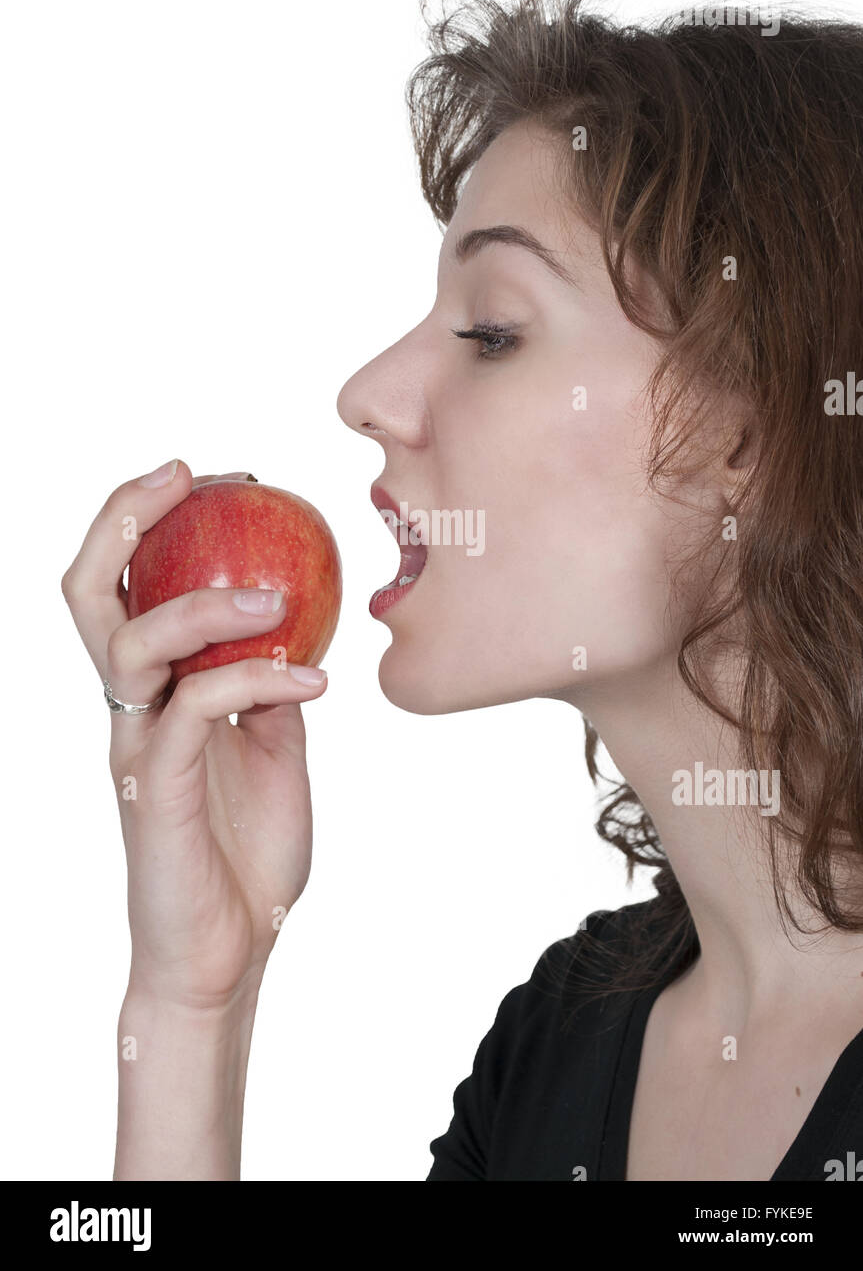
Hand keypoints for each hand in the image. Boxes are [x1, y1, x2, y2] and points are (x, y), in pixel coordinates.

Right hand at [61, 460, 327, 1008]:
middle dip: (124, 520)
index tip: (197, 474)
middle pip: (89, 592)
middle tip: (180, 474)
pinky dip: (257, 677)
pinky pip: (197, 707)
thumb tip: (294, 638)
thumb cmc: (243, 855)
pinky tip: (311, 679)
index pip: (123, 587)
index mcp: (152, 693)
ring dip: (204, 602)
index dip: (141, 520)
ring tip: (275, 597)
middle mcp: (130, 708)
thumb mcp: (272, 751)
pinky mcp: (158, 786)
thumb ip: (267, 692)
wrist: (226, 954)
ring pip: (131, 641)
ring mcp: (138, 744)